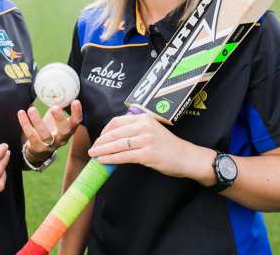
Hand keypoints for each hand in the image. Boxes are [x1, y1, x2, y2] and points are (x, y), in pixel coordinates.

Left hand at [17, 100, 82, 160]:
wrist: (39, 149)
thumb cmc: (50, 128)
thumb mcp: (56, 118)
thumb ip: (58, 106)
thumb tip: (56, 86)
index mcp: (68, 130)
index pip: (76, 122)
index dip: (77, 112)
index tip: (75, 101)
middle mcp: (61, 138)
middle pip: (64, 130)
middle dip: (60, 118)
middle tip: (54, 107)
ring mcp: (49, 145)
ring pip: (45, 134)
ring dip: (38, 121)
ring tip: (32, 109)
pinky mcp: (37, 147)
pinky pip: (31, 135)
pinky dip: (25, 123)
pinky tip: (21, 113)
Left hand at [87, 113, 209, 179]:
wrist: (187, 157)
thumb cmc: (169, 146)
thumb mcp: (153, 130)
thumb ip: (136, 129)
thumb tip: (115, 137)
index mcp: (144, 118)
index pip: (117, 121)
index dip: (105, 130)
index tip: (99, 138)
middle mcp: (144, 126)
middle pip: (115, 133)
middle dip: (101, 142)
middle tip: (92, 148)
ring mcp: (146, 140)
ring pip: (117, 145)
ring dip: (102, 150)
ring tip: (94, 155)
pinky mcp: (147, 154)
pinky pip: (124, 156)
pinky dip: (111, 159)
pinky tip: (104, 161)